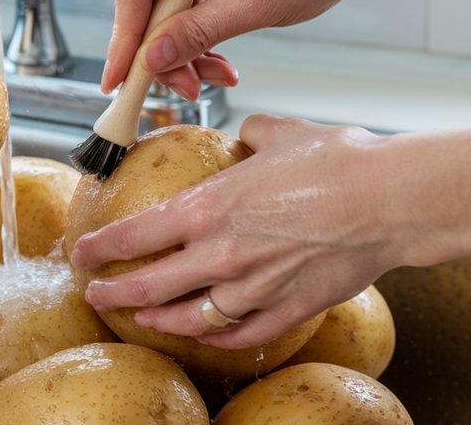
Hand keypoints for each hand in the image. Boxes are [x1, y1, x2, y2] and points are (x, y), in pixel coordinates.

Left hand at [68, 114, 404, 348]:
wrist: (390, 199)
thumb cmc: (337, 162)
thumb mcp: (281, 133)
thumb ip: (253, 134)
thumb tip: (249, 132)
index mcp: (206, 209)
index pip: (133, 236)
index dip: (99, 249)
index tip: (80, 254)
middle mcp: (219, 255)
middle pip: (148, 287)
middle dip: (113, 293)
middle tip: (96, 294)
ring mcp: (252, 288)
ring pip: (189, 318)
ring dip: (157, 320)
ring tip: (142, 318)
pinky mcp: (287, 308)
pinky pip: (242, 333)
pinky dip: (220, 337)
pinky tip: (209, 334)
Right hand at [102, 0, 385, 99]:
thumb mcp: (256, 5)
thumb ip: (197, 33)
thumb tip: (151, 60)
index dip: (124, 41)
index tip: (116, 82)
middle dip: (161, 50)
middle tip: (181, 87)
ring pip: (164, 5)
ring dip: (182, 47)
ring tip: (211, 77)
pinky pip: (185, 0)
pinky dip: (197, 33)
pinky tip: (218, 58)